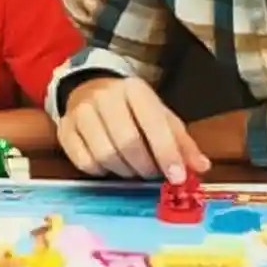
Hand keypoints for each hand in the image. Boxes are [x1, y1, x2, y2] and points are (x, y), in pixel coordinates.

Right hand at [59, 76, 209, 182]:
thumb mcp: (160, 116)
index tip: (177, 177)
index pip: (153, 123)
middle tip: (153, 174)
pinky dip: (101, 171)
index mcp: (134, 89)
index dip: (167, 153)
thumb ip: (181, 141)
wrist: (88, 89)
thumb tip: (201, 166)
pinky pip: (84, 161)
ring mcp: (80, 112)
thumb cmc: (130, 108)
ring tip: (132, 169)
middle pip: (127, 142)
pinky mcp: (64, 129)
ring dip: (124, 171)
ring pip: (104, 155)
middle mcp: (104, 97)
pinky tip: (110, 165)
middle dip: (145, 166)